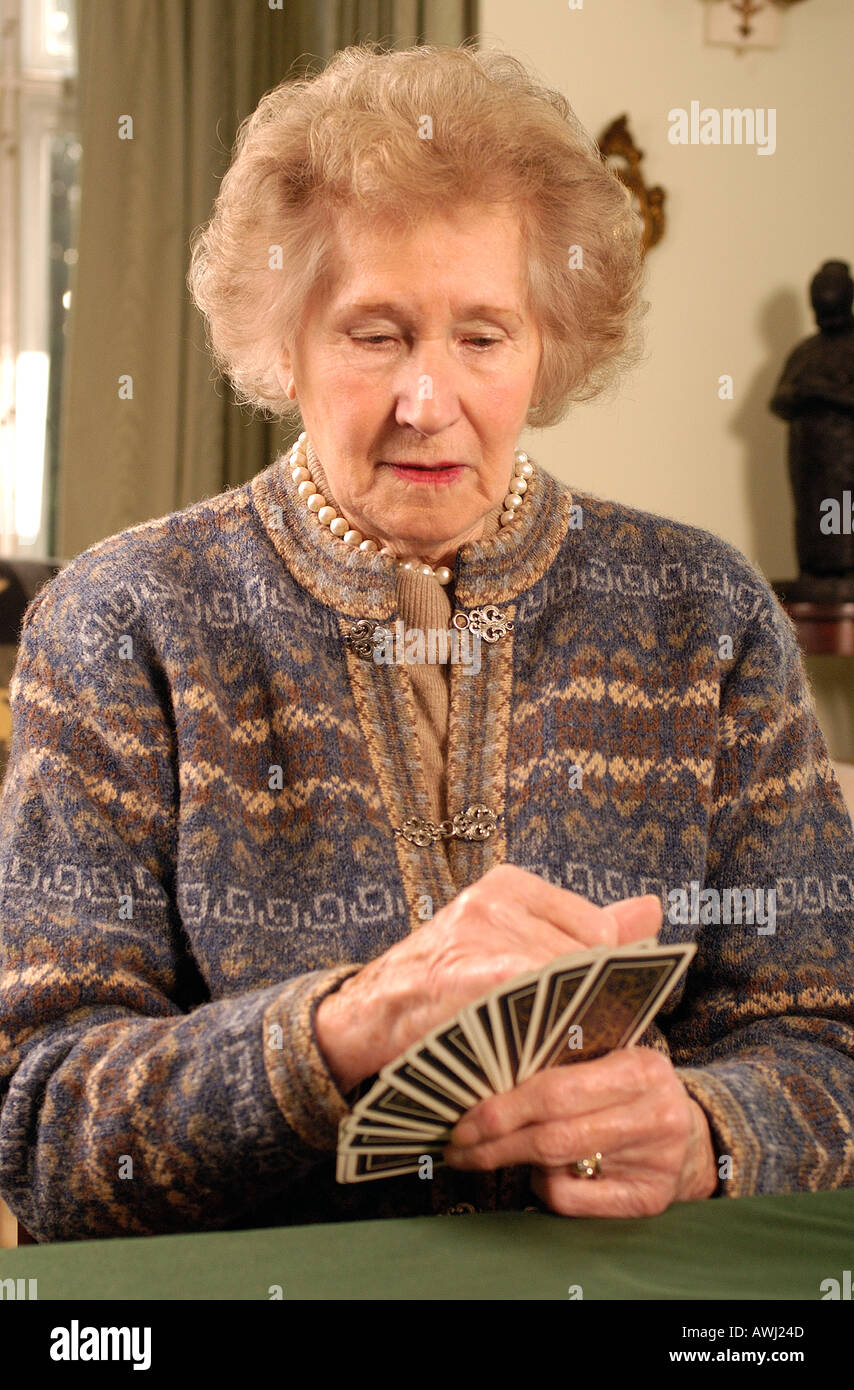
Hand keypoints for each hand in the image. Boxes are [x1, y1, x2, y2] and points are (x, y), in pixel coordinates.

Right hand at [315, 863, 662, 1094]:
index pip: (597, 931)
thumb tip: (654, 910)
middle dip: (582, 1003)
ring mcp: (475, 932)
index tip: (579, 1007)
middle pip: (583, 959)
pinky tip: (524, 1052)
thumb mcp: (515, 943)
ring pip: (561, 986)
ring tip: (534, 1046)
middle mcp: (492, 896)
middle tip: (559, 1036)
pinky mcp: (464, 974)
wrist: (365, 1020)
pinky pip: (529, 1003)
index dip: (597, 978)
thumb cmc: (449, 987)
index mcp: (510, 884)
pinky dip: (535, 1033)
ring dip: (560, 1026)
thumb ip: (589, 929)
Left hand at [443, 1048, 719, 1214]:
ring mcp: (654, 1162)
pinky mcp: (648, 1199)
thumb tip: (486, 1082)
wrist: (695, 1136)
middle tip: (458, 1146)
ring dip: (511, 1162)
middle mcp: (653, 1115)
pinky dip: (544, 1186)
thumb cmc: (633, 1092)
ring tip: (486, 1154)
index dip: (503, 1108)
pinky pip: (573, 1199)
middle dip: (495, 1142)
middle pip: (553, 1135)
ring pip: (558, 1169)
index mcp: (640, 1068)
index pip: (555, 1091)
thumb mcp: (612, 1062)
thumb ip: (564, 1067)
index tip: (465, 1119)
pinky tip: (542, 1173)